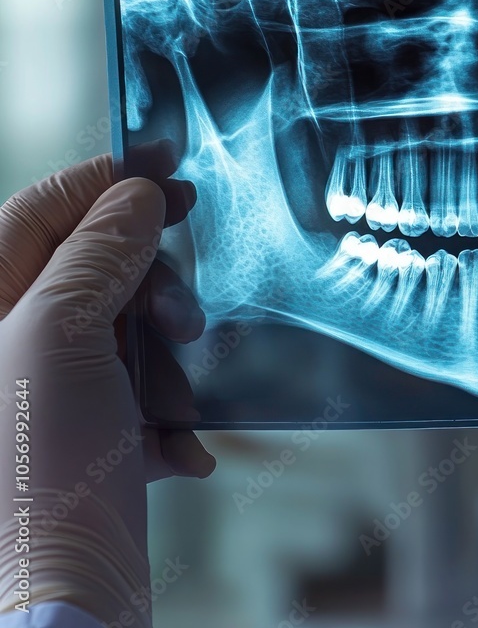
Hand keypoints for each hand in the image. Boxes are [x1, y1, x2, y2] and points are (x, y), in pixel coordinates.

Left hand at [0, 143, 214, 624]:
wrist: (60, 610)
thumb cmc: (33, 475)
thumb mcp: (60, 337)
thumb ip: (96, 254)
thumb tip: (135, 194)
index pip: (38, 212)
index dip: (103, 185)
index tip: (167, 172)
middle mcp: (7, 348)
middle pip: (93, 273)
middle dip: (150, 292)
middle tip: (181, 317)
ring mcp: (43, 399)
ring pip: (127, 335)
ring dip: (168, 365)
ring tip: (177, 406)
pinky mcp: (83, 445)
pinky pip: (141, 400)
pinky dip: (170, 419)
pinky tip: (181, 451)